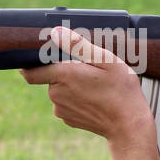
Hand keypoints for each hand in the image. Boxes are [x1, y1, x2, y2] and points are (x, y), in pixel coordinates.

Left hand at [19, 26, 153, 146]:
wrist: (129, 126)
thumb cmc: (121, 91)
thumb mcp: (106, 61)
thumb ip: (79, 45)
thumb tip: (56, 33)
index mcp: (63, 76)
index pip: (30, 71)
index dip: (30, 63)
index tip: (41, 57)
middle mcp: (56, 95)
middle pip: (50, 76)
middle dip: (65, 71)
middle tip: (90, 70)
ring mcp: (61, 110)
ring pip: (59, 90)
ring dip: (72, 85)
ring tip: (96, 86)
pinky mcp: (68, 120)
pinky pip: (66, 103)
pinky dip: (76, 99)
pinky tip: (95, 99)